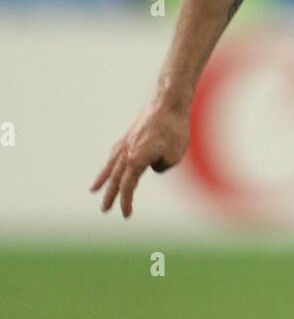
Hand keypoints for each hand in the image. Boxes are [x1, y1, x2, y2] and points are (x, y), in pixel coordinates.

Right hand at [90, 101, 189, 217]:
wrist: (168, 103)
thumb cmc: (174, 130)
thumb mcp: (174, 156)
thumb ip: (161, 166)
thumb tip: (153, 164)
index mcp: (136, 160)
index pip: (128, 186)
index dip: (126, 201)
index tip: (125, 215)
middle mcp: (127, 152)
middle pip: (116, 178)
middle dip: (110, 195)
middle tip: (104, 209)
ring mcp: (127, 142)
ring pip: (112, 164)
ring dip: (103, 178)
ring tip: (94, 189)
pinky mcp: (131, 134)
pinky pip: (116, 152)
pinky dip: (111, 162)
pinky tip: (110, 165)